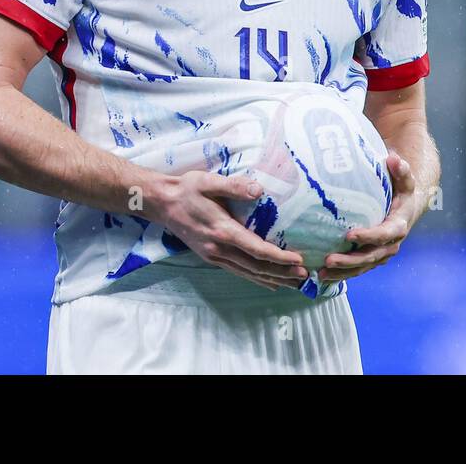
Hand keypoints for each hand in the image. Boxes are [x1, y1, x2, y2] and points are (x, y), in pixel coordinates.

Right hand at [152, 170, 306, 291]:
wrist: (161, 203)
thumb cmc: (187, 189)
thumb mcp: (209, 181)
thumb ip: (234, 186)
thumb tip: (259, 190)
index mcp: (222, 230)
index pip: (256, 250)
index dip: (279, 257)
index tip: (298, 259)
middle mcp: (219, 248)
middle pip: (256, 267)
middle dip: (281, 273)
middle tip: (304, 276)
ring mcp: (214, 255)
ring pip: (248, 273)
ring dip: (272, 279)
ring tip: (294, 283)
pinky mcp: (211, 256)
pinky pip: (238, 271)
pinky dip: (256, 278)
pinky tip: (269, 283)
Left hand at [320, 152, 421, 281]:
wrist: (408, 210)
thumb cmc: (402, 193)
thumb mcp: (405, 180)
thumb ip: (401, 170)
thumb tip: (393, 158)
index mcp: (398, 227)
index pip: (383, 235)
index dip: (368, 236)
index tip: (348, 235)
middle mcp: (391, 245)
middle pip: (369, 257)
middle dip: (349, 261)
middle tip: (328, 260)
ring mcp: (381, 255)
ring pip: (362, 267)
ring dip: (342, 273)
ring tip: (321, 274)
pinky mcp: (373, 259)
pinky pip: (358, 270)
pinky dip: (342, 275)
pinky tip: (323, 276)